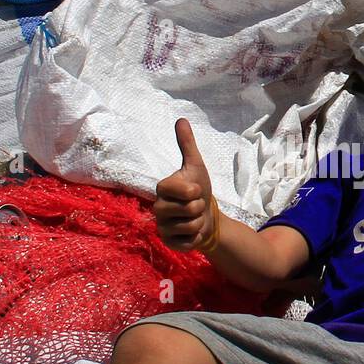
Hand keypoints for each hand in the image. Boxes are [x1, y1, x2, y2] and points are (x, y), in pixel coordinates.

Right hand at [153, 119, 215, 250]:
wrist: (206, 217)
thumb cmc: (199, 191)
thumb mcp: (196, 166)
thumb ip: (187, 145)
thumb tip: (181, 120)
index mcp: (162, 188)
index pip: (185, 190)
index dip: (196, 191)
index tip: (194, 190)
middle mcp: (157, 208)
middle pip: (190, 209)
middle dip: (200, 207)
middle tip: (195, 206)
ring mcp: (162, 227)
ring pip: (191, 225)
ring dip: (199, 222)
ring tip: (194, 218)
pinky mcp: (169, 243)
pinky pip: (188, 241)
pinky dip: (196, 237)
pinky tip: (191, 232)